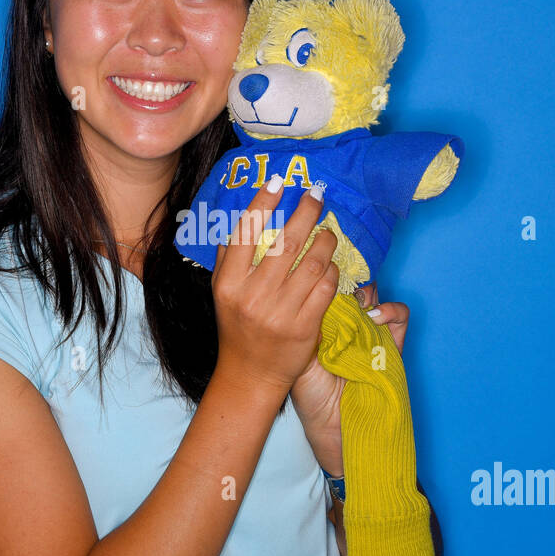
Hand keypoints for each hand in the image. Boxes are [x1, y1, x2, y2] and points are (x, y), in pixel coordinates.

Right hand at [209, 175, 341, 395]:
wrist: (249, 375)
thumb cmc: (237, 327)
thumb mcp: (222, 292)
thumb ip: (229, 257)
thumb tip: (244, 218)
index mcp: (229, 283)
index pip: (246, 232)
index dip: (263, 201)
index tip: (280, 180)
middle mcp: (253, 295)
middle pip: (286, 242)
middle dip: (306, 212)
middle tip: (318, 194)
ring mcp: (280, 312)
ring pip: (312, 262)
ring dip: (326, 240)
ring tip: (328, 231)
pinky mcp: (304, 327)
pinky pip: (325, 287)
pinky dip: (332, 270)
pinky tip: (330, 263)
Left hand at [289, 280, 409, 474]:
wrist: (334, 427)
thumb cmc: (310, 394)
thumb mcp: (298, 352)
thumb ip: (303, 320)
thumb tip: (308, 284)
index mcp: (323, 319)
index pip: (326, 284)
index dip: (323, 271)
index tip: (317, 263)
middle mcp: (347, 320)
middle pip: (349, 281)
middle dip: (343, 273)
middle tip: (337, 274)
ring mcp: (371, 329)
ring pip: (374, 291)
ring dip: (365, 288)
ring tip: (354, 297)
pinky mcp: (393, 342)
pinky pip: (399, 313)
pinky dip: (390, 309)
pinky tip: (374, 317)